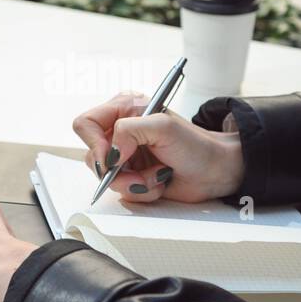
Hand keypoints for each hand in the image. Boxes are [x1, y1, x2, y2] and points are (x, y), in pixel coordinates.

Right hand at [72, 92, 244, 203]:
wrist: (215, 171)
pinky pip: (122, 191)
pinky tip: (159, 181)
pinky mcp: (132, 177)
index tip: (112, 158)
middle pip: (92, 156)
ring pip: (107, 178)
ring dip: (134, 182)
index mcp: (123, 109)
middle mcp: (120, 132)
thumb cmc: (196, 144)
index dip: (94, 144)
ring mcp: (125, 156)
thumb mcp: (163, 126)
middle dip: (118, 171)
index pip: (85, 124)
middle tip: (139, 173)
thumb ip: (129, 130)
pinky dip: (142, 191)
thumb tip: (110, 153)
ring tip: (157, 176)